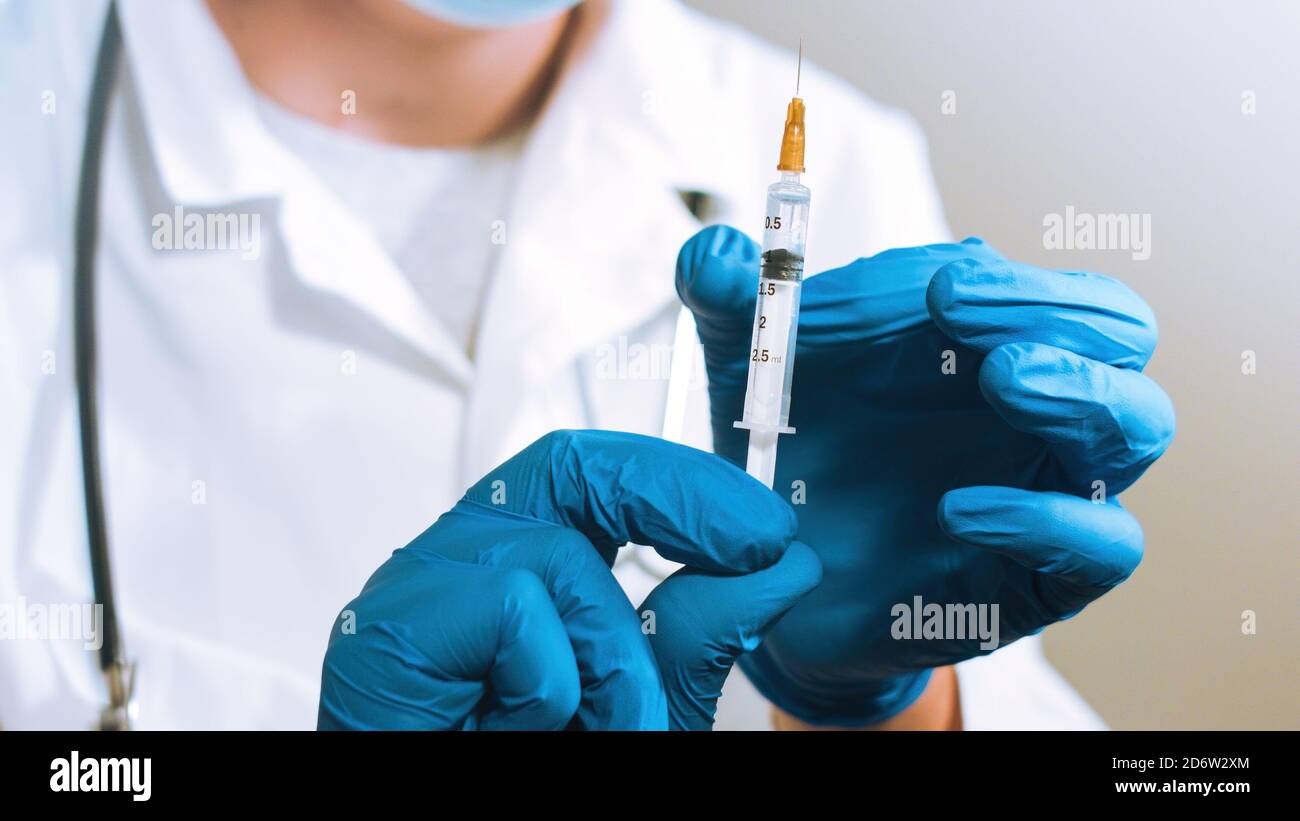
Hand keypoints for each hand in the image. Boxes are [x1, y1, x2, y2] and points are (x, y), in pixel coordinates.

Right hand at [317, 429, 820, 729]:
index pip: (592, 480)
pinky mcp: (381, 632)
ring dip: (619, 656)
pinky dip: (549, 682)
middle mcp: (463, 566)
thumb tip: (783, 567)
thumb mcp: (642, 705)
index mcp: (515, 570)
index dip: (685, 485)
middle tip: (757, 543)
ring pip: (556, 551)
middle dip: (678, 495)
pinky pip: (510, 606)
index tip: (768, 530)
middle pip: (566, 466)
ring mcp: (415, 591)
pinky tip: (519, 727)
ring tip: (618, 726)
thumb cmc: (522, 768)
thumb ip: (697, 637)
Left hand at [677, 227, 1174, 726]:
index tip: (883, 292)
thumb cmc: (786, 458)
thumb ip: (732, 308)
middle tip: (958, 302)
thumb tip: (715, 250)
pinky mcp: (1038, 576)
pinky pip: (1101, 545)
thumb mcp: (746, 374)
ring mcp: (1044, 487)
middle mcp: (1030, 404)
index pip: (1024, 282)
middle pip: (1114, 328)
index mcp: (977, 340)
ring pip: (1136, 423)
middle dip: (1048, 303)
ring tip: (1005, 376)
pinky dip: (1045, 521)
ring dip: (1081, 388)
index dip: (963, 278)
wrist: (775, 578)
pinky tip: (958, 509)